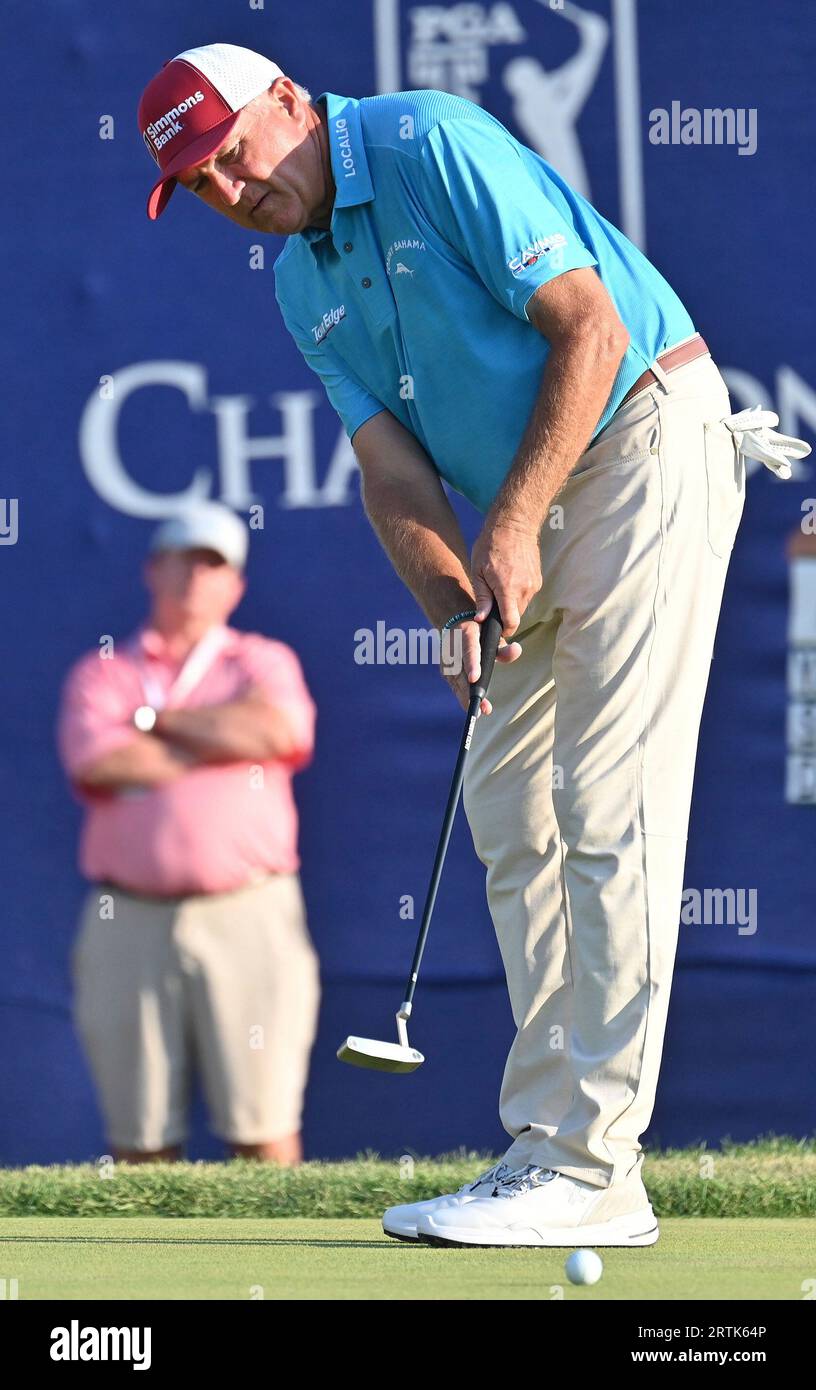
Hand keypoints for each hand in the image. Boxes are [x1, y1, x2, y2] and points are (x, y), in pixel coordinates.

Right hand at [440, 617, 521, 714]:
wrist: (458, 625)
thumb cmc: (482, 632)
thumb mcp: (495, 637)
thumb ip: (505, 648)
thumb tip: (517, 649)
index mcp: (466, 632)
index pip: (469, 650)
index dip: (471, 664)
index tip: (474, 678)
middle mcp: (452, 645)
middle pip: (459, 671)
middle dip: (469, 690)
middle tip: (482, 707)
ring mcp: (445, 658)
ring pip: (454, 680)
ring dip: (465, 697)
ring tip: (479, 711)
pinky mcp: (444, 670)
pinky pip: (453, 685)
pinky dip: (462, 695)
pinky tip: (470, 707)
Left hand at [470, 513, 542, 637]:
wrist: (515, 524)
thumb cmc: (491, 545)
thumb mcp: (478, 571)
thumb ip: (482, 597)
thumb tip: (481, 618)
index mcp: (508, 589)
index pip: (511, 622)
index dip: (504, 630)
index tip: (496, 630)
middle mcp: (525, 589)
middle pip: (516, 615)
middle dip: (504, 615)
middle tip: (491, 603)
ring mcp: (534, 584)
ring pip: (522, 606)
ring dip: (511, 603)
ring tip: (499, 586)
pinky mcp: (538, 580)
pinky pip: (527, 595)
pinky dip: (517, 593)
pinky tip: (509, 579)